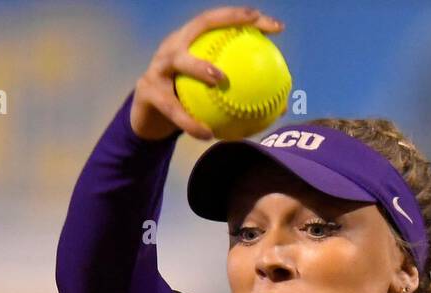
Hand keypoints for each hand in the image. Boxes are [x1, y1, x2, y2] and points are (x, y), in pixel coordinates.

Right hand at [130, 6, 284, 141]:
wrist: (148, 121)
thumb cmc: (187, 104)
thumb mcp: (212, 97)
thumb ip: (241, 96)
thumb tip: (283, 107)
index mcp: (193, 43)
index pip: (222, 23)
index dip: (247, 19)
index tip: (276, 27)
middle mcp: (175, 46)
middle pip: (201, 23)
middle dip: (227, 20)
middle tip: (250, 28)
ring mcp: (158, 66)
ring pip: (179, 61)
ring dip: (198, 67)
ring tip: (220, 79)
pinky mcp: (147, 92)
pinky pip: (172, 108)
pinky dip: (189, 122)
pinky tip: (207, 134)